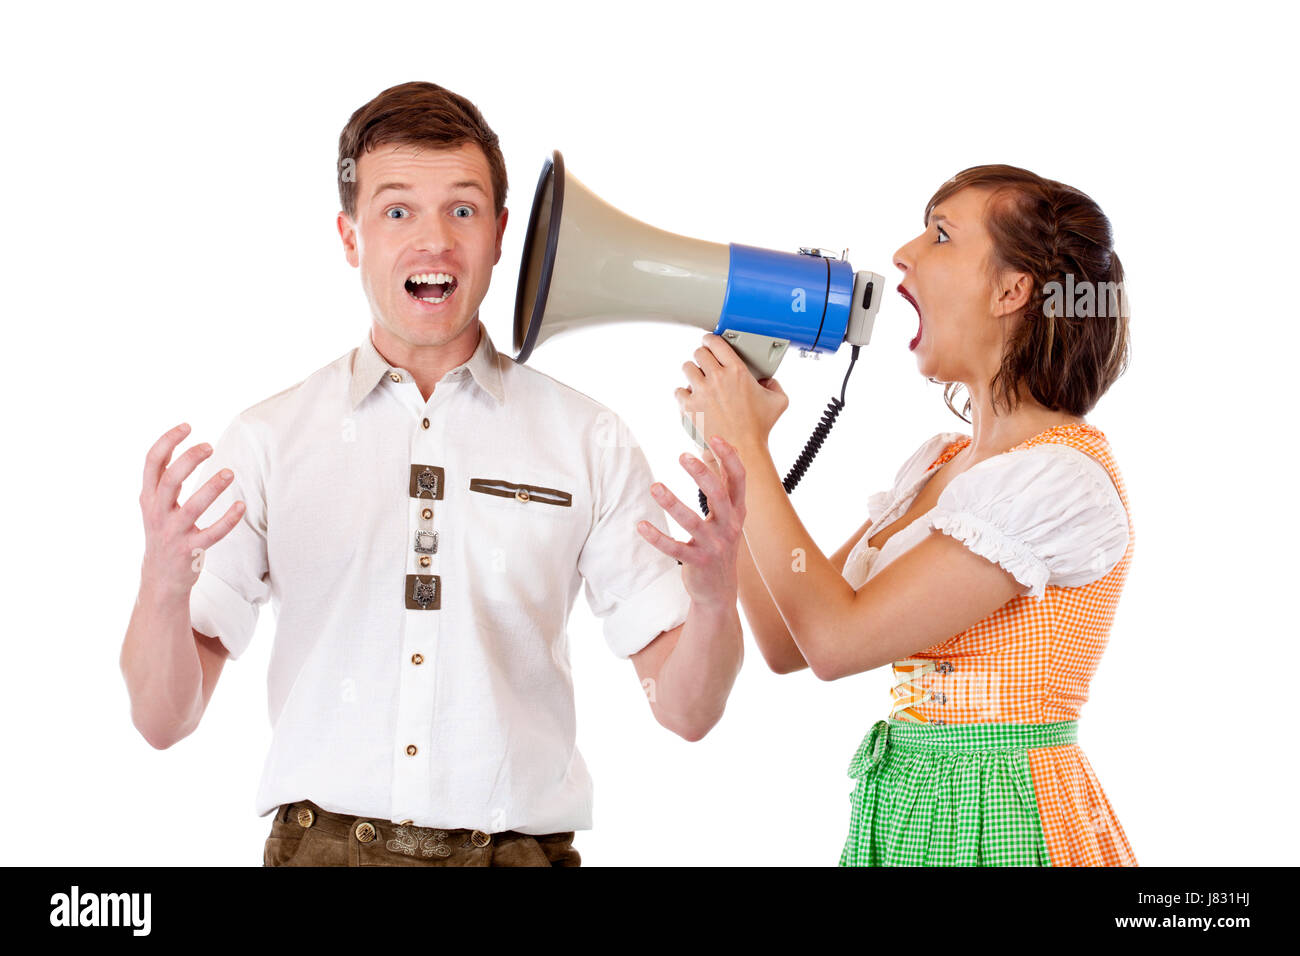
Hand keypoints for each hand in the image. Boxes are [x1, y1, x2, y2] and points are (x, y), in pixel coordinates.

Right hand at [138, 422, 243, 600]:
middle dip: (190, 459)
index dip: (167, 441)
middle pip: (171, 479)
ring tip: (230, 473)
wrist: (160, 578)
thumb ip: (162, 479)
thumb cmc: (163, 532)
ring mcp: (174, 533)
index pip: (151, 463)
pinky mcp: (191, 550)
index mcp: (148, 498)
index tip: (187, 427)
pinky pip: (213, 534)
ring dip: (213, 487)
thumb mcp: (154, 505)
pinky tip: (242, 506)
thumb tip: (176, 446)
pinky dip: (228, 519)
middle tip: (210, 446)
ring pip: (193, 507)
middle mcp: (158, 513)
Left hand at [636, 435, 746, 608]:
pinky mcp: (698, 562)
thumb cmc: (720, 544)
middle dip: (702, 474)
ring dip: (672, 503)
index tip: (715, 438)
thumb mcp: (729, 517)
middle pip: (719, 495)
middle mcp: (730, 527)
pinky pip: (675, 548)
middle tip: (682, 456)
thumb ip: (726, 487)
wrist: (720, 591)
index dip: (729, 458)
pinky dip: (656, 537)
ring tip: (654, 487)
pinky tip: (640, 525)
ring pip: (692, 521)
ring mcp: (714, 546)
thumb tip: (720, 449)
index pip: (739, 479)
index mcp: (738, 512)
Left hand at [676, 333, 789, 453]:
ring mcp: (701, 392)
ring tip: (697, 379)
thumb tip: (768, 379)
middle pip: (699, 353)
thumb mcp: (778, 401)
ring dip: (692, 372)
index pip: (716, 342)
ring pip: (687, 368)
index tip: (709, 341)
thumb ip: (775, 384)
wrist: (742, 450)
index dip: (711, 339)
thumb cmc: (759, 428)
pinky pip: (679, 391)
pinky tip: (692, 397)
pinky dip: (683, 393)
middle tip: (706, 363)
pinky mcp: (690, 407)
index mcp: (737, 371)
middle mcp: (717, 378)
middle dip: (702, 356)